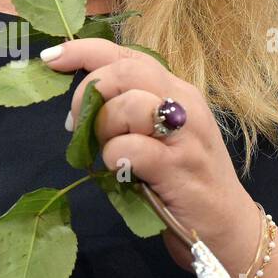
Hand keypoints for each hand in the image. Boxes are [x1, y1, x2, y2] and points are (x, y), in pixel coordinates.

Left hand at [41, 37, 263, 277]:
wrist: (225, 226)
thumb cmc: (183, 180)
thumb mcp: (159, 135)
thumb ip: (128, 111)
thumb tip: (81, 103)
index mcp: (175, 90)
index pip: (127, 55)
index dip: (84, 51)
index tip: (52, 58)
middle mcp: (183, 103)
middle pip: (124, 71)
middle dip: (89, 93)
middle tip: (77, 125)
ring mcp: (185, 134)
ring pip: (129, 105)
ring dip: (104, 130)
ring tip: (110, 153)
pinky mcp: (179, 167)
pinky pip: (132, 148)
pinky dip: (115, 157)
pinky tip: (121, 170)